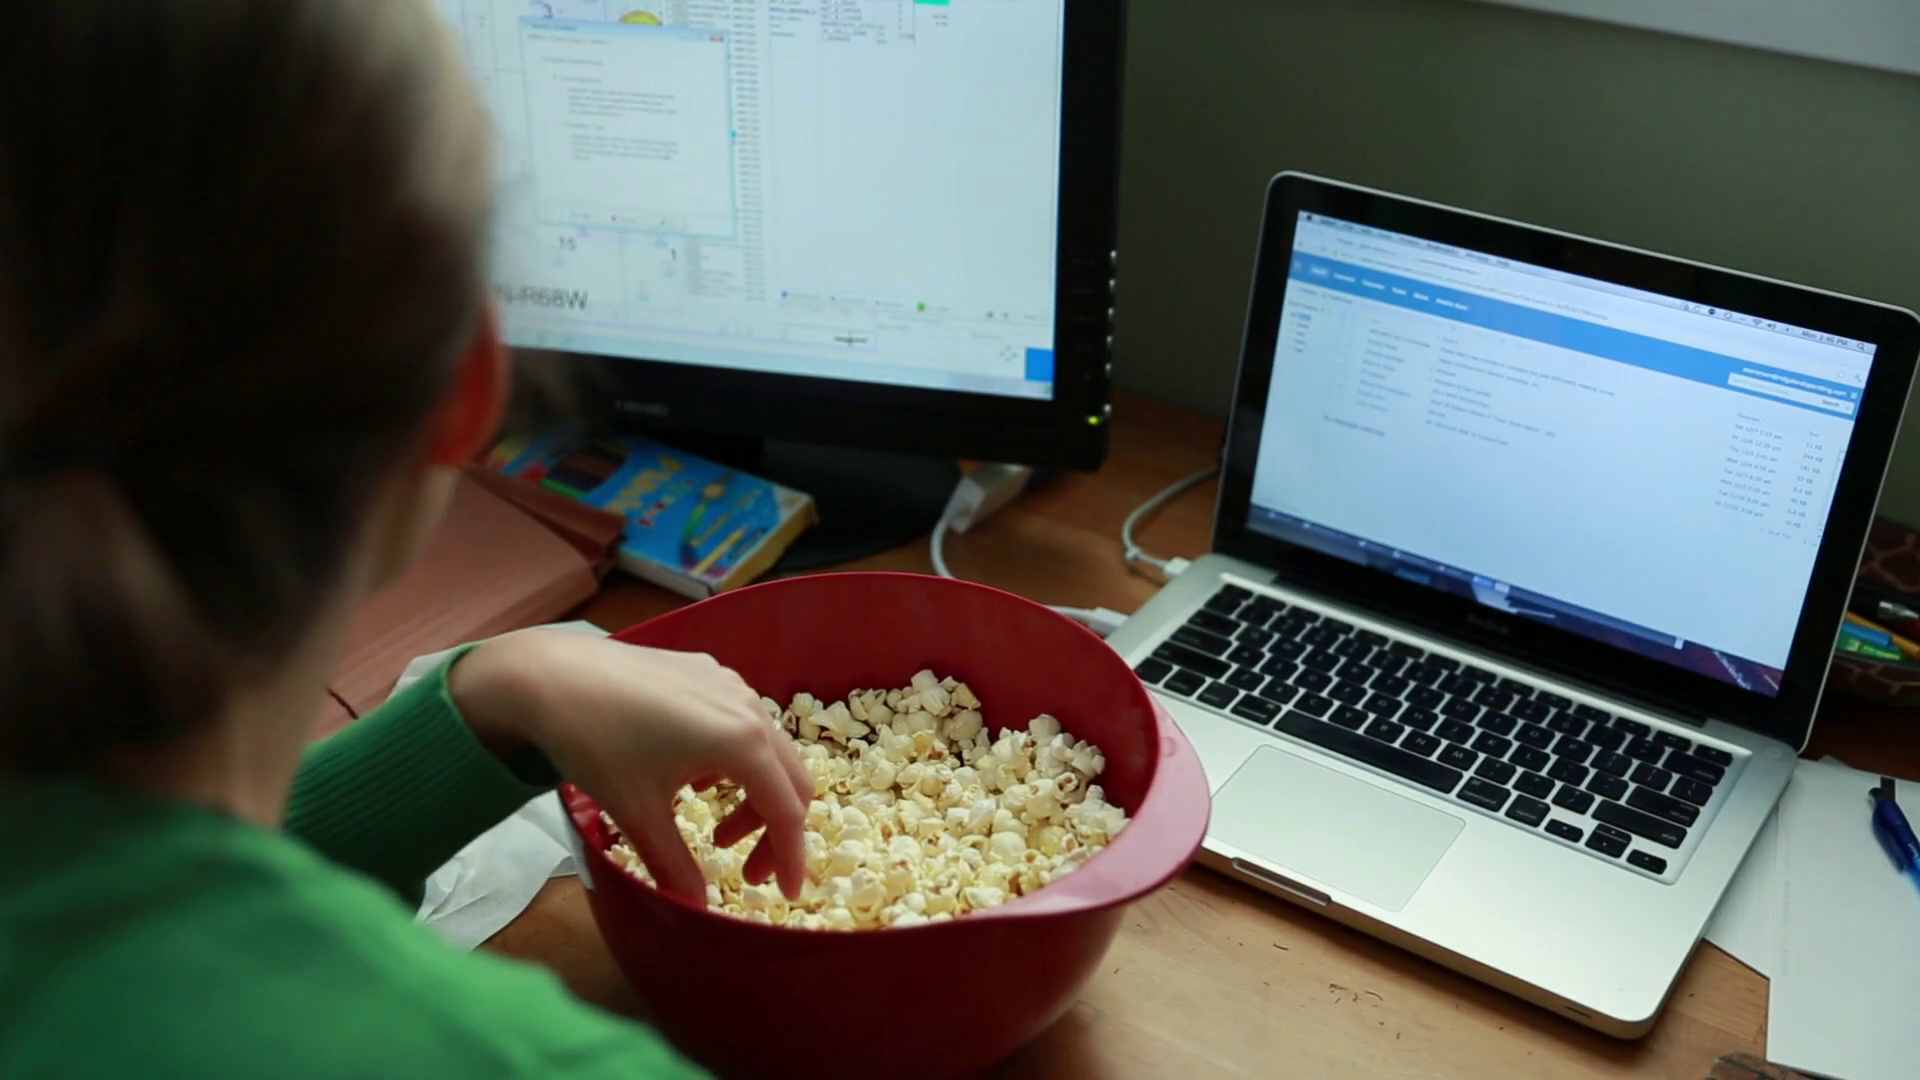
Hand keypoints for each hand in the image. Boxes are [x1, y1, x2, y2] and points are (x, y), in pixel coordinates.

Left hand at [449, 630, 812, 904]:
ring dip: (753, 797)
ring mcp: (728, 683)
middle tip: (747, 869)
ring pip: (767, 750)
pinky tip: (693, 779)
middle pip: (790, 780)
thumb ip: (676, 866)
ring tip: (715, 831)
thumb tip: (699, 907)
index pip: (787, 811)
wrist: (548, 675)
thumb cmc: (596, 742)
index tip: (784, 894)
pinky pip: (741, 724)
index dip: (789, 857)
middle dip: (775, 832)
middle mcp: (747, 706)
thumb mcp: (637, 813)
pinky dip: (734, 763)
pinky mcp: (706, 672)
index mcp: (741, 741)